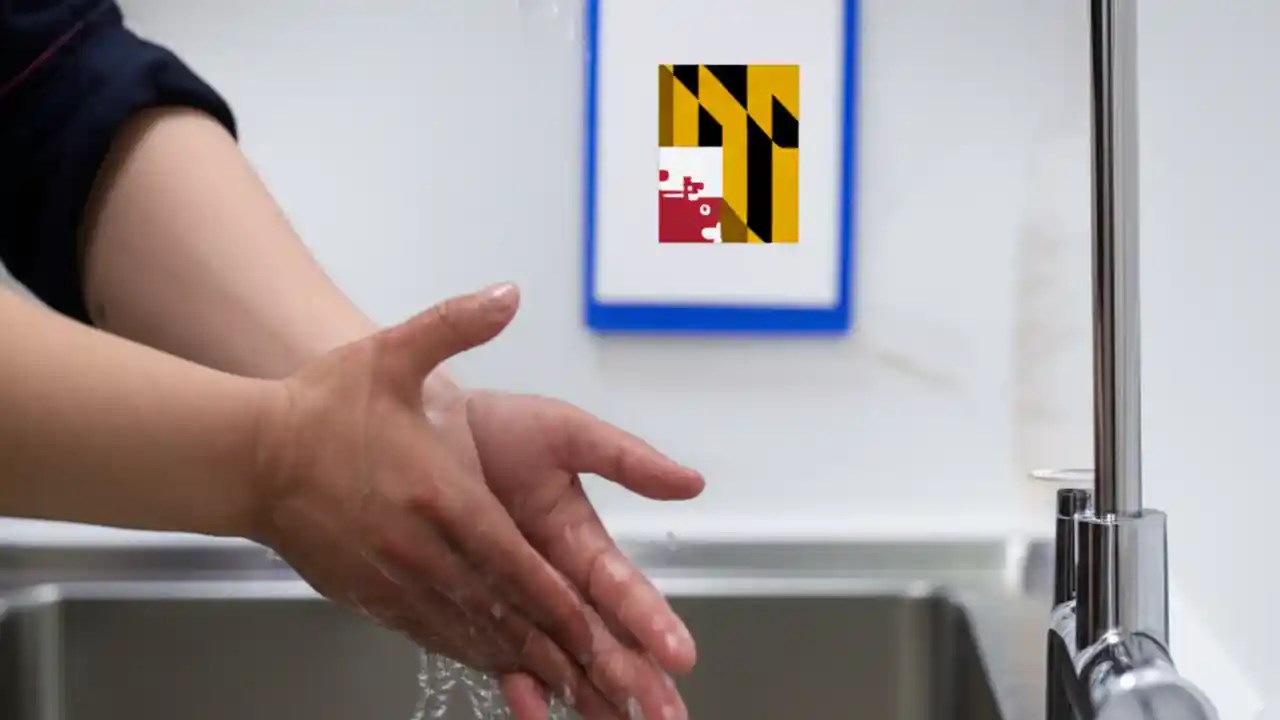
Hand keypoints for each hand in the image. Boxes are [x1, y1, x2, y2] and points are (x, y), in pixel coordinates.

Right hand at [251, 284, 701, 718]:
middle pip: (501, 611)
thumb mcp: (392, 351)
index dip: (558, 600)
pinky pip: (435, 635)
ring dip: (523, 662)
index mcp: (440, 495)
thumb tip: (508, 294)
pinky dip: (476, 656)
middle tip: (600, 682)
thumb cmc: (324, 406)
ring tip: (569, 690)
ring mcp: (396, 579)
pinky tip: (504, 669)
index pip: (513, 561)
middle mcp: (423, 549)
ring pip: (471, 633)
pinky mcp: (374, 596)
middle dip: (556, 649)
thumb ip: (455, 323)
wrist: (251, 455)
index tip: (597, 630)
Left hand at [420, 385, 704, 718]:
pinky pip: (498, 657)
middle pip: (603, 638)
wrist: (419, 428)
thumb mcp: (567, 433)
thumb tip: (693, 482)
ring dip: (593, 695)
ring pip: (562, 658)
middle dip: (637, 679)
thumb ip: (626, 460)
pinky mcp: (476, 612)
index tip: (680, 656)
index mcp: (582, 542)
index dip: (652, 622)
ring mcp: (518, 602)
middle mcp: (556, 582)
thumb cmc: (496, 428)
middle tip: (666, 717)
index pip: (624, 590)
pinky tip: (537, 714)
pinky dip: (519, 689)